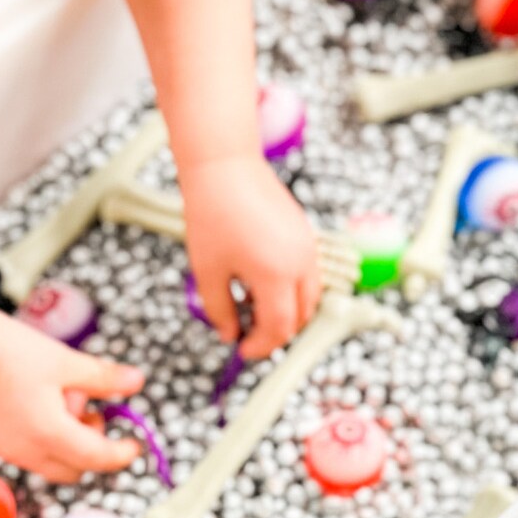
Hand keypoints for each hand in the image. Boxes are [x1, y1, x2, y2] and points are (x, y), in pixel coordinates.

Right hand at [0, 305, 144, 483]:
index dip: (121, 454)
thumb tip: (137, 382)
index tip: (134, 444)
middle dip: (90, 449)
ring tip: (59, 397)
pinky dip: (40, 436)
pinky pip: (23, 450)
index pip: (97, 459)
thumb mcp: (64, 361)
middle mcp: (24, 452)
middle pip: (73, 470)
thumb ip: (103, 378)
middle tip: (91, 410)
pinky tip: (34, 399)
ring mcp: (1, 448)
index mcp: (49, 435)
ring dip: (64, 442)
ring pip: (47, 462)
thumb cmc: (7, 348)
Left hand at [179, 153, 321, 357]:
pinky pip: (309, 275)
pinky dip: (292, 290)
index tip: (242, 350)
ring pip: (310, 297)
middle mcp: (301, 264)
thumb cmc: (212, 215)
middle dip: (276, 333)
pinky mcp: (306, 234)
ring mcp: (308, 248)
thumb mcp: (208, 271)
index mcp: (276, 276)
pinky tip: (261, 283)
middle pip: (300, 317)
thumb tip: (230, 334)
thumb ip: (220, 310)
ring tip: (253, 308)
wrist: (225, 167)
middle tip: (249, 335)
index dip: (261, 345)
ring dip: (287, 312)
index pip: (279, 328)